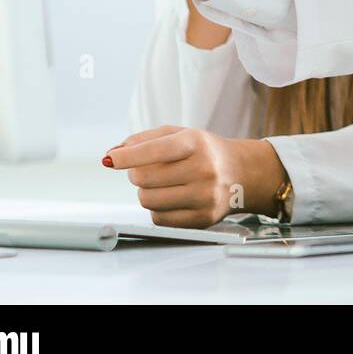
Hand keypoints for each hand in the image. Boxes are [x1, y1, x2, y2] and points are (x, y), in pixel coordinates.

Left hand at [104, 126, 286, 228]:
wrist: (241, 173)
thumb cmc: (204, 151)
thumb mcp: (179, 134)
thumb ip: (143, 140)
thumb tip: (112, 155)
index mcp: (196, 143)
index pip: (154, 151)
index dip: (127, 157)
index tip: (111, 160)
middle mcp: (204, 169)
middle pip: (144, 179)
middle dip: (136, 174)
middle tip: (145, 170)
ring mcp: (205, 196)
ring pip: (148, 200)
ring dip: (146, 192)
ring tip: (161, 184)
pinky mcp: (204, 218)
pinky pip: (159, 219)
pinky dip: (157, 209)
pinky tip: (171, 198)